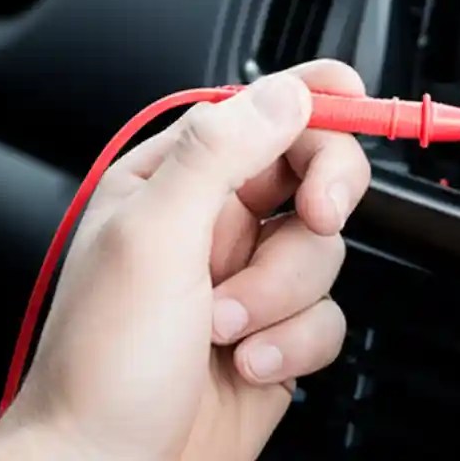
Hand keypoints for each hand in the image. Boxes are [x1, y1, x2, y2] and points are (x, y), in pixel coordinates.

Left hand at [0, 61, 370, 460]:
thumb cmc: (101, 368)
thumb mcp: (152, 240)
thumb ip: (216, 155)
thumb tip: (284, 92)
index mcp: (172, 181)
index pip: (260, 114)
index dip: (315, 102)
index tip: (357, 102)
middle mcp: (214, 224)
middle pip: (311, 174)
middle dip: (318, 203)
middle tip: (317, 216)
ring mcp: (249, 281)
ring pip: (324, 252)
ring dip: (281, 297)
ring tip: (224, 329)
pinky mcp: (277, 335)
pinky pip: (328, 316)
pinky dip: (293, 345)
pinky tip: (244, 364)